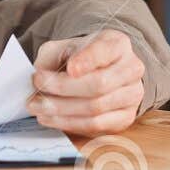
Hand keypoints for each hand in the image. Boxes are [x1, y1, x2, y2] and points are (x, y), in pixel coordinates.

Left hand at [28, 29, 145, 135]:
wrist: (97, 72)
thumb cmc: (78, 58)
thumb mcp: (63, 47)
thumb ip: (52, 57)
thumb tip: (40, 76)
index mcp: (118, 44)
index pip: (105, 51)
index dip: (88, 60)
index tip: (70, 67)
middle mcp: (131, 69)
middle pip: (99, 83)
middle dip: (63, 88)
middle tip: (38, 86)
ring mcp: (132, 95)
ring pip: (96, 107)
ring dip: (62, 109)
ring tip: (37, 106)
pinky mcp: (125, 118)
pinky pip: (96, 125)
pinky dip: (69, 123)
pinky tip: (50, 117)